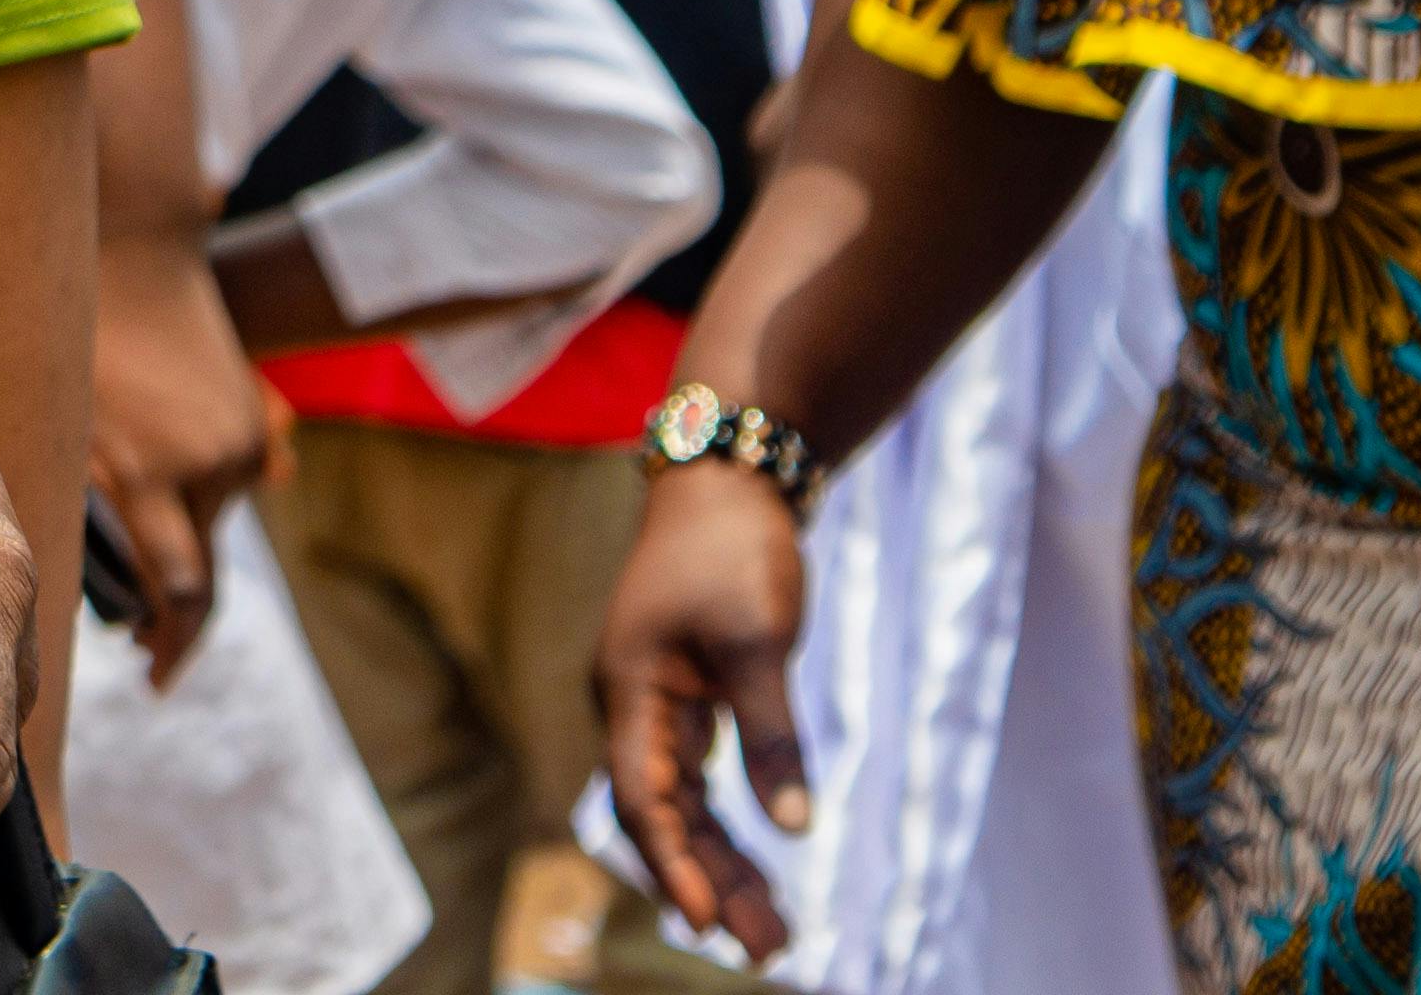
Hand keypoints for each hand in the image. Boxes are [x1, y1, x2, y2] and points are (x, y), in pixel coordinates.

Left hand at [82, 229, 269, 685]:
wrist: (134, 248)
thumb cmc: (68, 332)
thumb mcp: (52, 417)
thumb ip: (70, 495)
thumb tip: (58, 578)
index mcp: (147, 468)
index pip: (179, 587)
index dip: (170, 643)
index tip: (153, 679)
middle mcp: (206, 464)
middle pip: (202, 572)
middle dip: (176, 621)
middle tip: (149, 660)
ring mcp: (239, 444)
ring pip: (209, 528)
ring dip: (177, 546)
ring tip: (133, 549)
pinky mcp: (254, 424)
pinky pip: (222, 489)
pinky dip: (194, 501)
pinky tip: (156, 481)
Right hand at [595, 445, 816, 959]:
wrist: (728, 475)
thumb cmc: (734, 549)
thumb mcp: (760, 642)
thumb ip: (771, 736)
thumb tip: (791, 828)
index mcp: (628, 688)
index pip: (643, 800)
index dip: (675, 865)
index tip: (710, 924)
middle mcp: (631, 703)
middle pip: (661, 815)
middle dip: (710, 880)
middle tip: (767, 945)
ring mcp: (655, 700)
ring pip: (681, 802)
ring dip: (722, 859)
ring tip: (774, 925)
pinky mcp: (686, 694)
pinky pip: (698, 777)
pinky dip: (727, 819)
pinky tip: (759, 857)